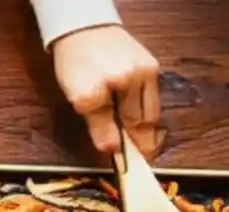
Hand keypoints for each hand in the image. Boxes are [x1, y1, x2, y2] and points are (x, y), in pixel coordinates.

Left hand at [52, 25, 160, 156]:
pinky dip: (145, 111)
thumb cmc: (77, 62)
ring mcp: (146, 70)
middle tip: (137, 158)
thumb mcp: (78, 96)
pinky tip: (136, 116)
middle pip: (145, 121)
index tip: (132, 167)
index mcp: (114, 85)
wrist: (83, 27)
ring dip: (144, 128)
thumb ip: (97, 124)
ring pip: (151, 111)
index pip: (130, 129)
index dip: (134, 151)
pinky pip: (152, 96)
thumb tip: (112, 149)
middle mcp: (134, 77)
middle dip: (141, 141)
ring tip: (137, 140)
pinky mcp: (152, 65)